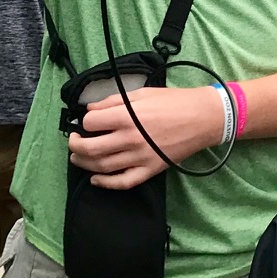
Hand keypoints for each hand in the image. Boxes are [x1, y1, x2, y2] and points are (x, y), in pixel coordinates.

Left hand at [67, 84, 225, 188]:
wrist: (202, 118)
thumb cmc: (173, 101)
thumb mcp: (142, 93)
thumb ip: (113, 101)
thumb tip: (90, 109)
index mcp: (126, 116)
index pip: (91, 122)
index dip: (84, 121)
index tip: (86, 121)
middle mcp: (129, 138)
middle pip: (90, 148)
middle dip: (75, 145)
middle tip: (74, 141)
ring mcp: (139, 157)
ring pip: (102, 166)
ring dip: (84, 163)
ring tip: (78, 158)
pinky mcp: (149, 170)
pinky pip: (122, 182)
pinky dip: (105, 183)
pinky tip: (95, 179)